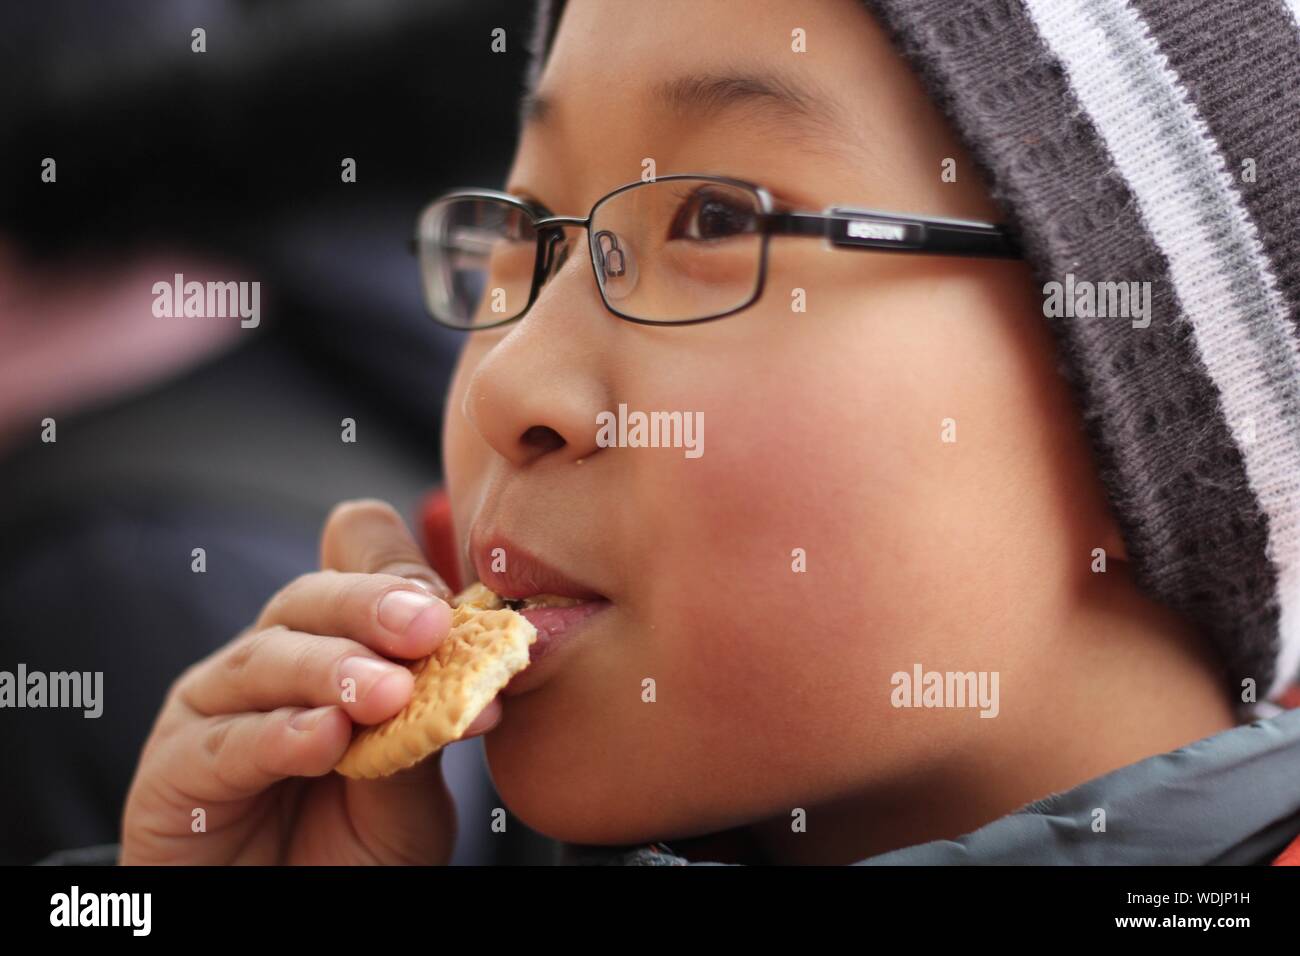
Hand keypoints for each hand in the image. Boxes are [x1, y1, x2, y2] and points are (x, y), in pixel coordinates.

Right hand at [120, 499, 495, 863]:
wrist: (288, 929)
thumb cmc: (350, 852)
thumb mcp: (411, 792)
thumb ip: (429, 730)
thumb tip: (484, 680)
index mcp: (336, 647)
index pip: (356, 567)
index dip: (399, 569)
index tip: (455, 602)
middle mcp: (274, 660)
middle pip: (313, 599)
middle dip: (373, 603)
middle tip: (428, 626)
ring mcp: (218, 706)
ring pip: (269, 657)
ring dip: (333, 669)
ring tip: (388, 694)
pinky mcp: (175, 765)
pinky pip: (229, 740)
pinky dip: (280, 735)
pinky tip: (325, 739)